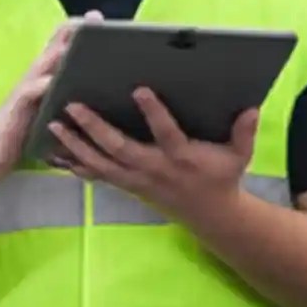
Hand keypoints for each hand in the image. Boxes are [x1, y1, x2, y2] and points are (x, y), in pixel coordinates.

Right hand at [0, 10, 103, 177]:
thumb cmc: (28, 134)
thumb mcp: (55, 114)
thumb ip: (72, 102)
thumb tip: (105, 97)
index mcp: (46, 75)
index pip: (61, 43)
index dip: (79, 29)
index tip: (99, 19)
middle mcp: (36, 75)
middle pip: (55, 44)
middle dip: (76, 30)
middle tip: (96, 19)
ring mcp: (26, 87)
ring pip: (45, 62)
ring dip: (63, 51)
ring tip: (83, 41)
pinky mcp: (18, 104)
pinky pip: (32, 90)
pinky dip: (44, 84)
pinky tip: (55, 81)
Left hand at [48, 86, 258, 224]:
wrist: (210, 217)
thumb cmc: (222, 177)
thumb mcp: (239, 156)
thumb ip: (243, 132)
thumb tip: (252, 108)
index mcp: (181, 156)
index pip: (166, 132)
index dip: (154, 112)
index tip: (139, 89)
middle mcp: (154, 168)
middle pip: (119, 148)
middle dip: (94, 127)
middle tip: (73, 105)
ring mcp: (136, 179)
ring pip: (100, 163)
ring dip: (75, 144)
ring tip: (54, 124)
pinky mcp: (126, 185)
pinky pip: (96, 175)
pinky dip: (74, 164)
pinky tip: (53, 152)